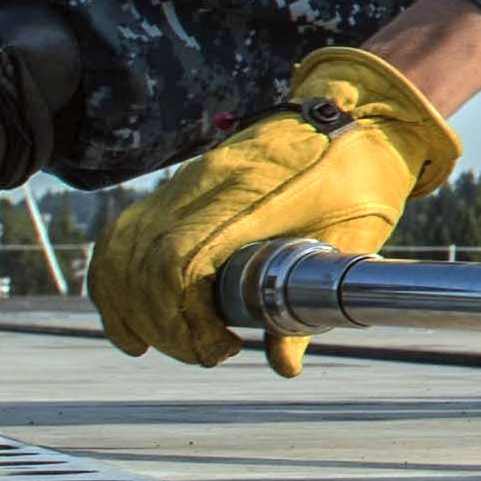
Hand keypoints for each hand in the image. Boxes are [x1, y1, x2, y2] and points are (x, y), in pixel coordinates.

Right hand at [89, 48, 462, 372]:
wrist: (359, 114)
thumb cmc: (363, 173)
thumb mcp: (355, 239)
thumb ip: (317, 301)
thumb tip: (283, 366)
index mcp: (248, 196)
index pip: (180, 262)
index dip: (183, 318)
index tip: (219, 348)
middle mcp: (202, 185)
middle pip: (144, 264)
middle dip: (163, 325)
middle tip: (208, 352)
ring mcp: (185, 182)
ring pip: (123, 248)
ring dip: (133, 308)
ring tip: (175, 344)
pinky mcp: (179, 186)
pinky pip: (125, 234)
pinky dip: (116, 279)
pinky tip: (133, 321)